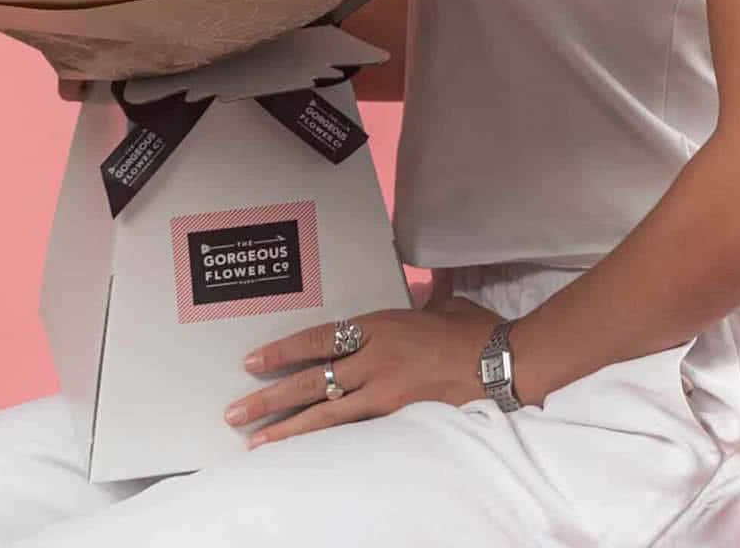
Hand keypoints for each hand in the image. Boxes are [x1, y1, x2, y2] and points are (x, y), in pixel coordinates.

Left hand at [224, 296, 503, 447]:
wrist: (504, 359)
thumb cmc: (473, 330)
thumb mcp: (438, 305)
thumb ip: (420, 299)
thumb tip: (423, 287)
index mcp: (378, 324)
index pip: (318, 338)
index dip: (283, 351)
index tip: (253, 361)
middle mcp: (374, 357)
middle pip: (311, 379)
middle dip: (270, 396)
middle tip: (235, 411)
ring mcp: (386, 390)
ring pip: (325, 413)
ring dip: (287, 428)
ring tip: (256, 441)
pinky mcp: (401, 415)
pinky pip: (354, 431)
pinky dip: (327, 441)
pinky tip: (305, 453)